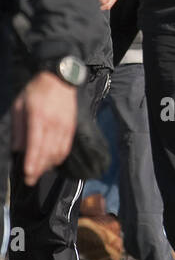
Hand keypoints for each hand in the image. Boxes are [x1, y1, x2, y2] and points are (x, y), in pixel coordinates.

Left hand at [11, 72, 77, 186]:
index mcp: (38, 117)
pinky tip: (52, 163)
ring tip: (39, 172)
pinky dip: (59, 158)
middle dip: (38, 169)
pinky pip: (66, 147)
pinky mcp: (71, 127)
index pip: (35, 143)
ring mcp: (64, 126)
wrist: (60, 79)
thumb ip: (18, 128)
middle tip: (30, 180)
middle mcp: (53, 124)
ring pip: (57, 152)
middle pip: (47, 152)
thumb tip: (17, 148)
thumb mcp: (19, 105)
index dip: (32, 160)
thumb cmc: (36, 92)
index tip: (27, 173)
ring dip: (48, 165)